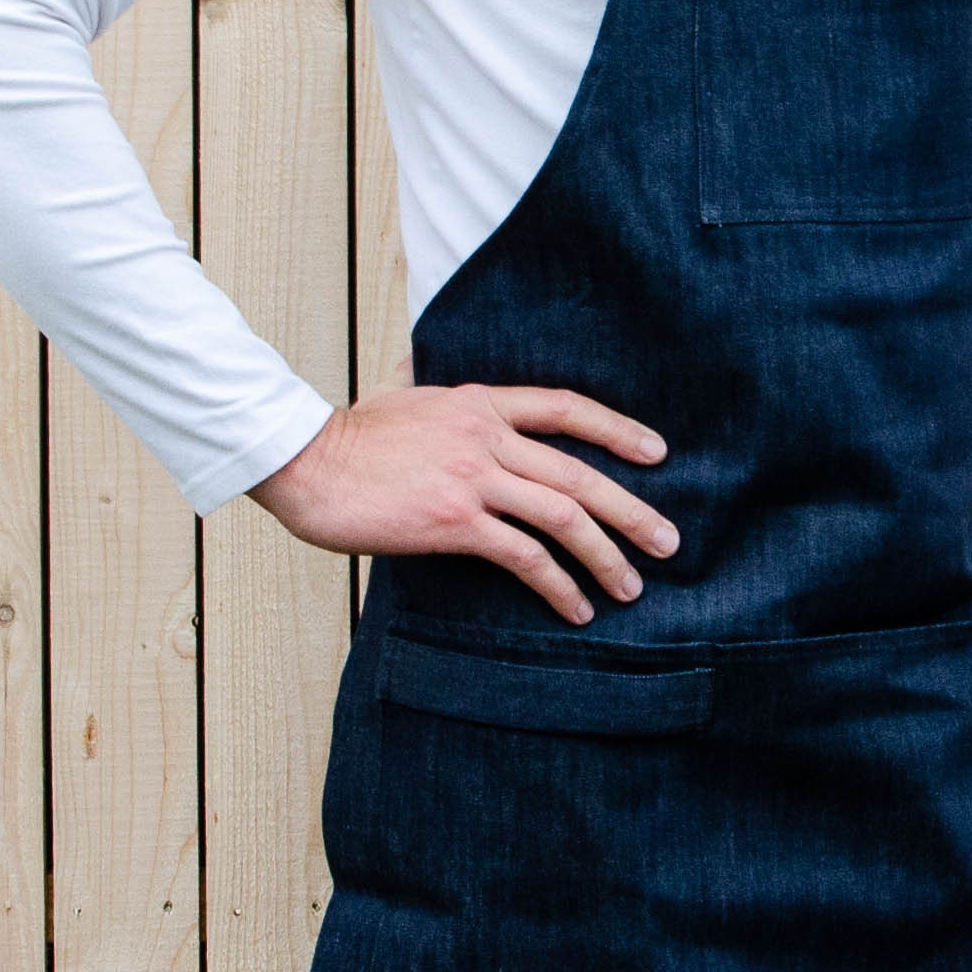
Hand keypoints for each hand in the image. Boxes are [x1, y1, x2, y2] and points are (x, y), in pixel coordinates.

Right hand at [250, 383, 678, 625]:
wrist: (303, 461)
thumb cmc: (345, 438)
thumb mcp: (398, 396)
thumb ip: (423, 387)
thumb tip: (412, 364)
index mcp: (477, 402)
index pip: (564, 408)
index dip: (617, 429)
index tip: (657, 453)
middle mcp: (485, 435)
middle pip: (578, 472)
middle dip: (631, 511)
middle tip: (668, 542)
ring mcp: (472, 477)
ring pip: (563, 515)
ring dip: (605, 556)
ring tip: (630, 587)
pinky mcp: (454, 520)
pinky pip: (523, 555)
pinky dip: (557, 585)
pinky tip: (575, 608)